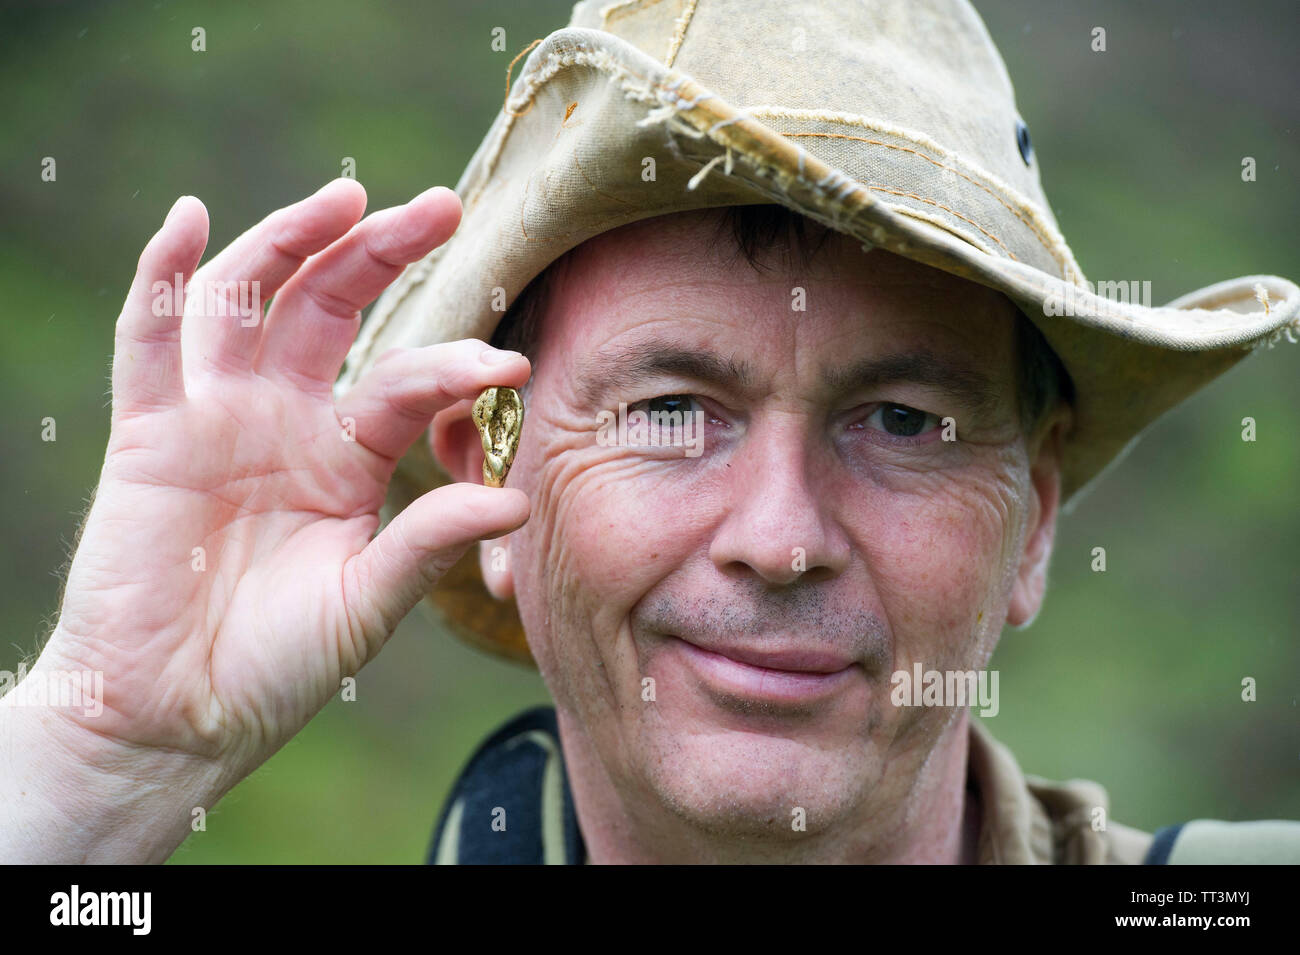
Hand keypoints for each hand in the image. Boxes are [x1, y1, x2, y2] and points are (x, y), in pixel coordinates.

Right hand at [3, 180, 529, 859]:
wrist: (176, 715)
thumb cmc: (277, 664)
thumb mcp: (366, 603)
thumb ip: (429, 542)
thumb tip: (518, 499)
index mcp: (347, 457)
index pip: (406, 384)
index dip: (453, 366)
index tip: (509, 366)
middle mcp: (287, 420)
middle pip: (334, 307)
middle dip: (383, 251)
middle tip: (443, 206)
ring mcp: (217, 418)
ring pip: (251, 301)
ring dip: (293, 241)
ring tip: (347, 196)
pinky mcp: (151, 433)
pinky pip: (150, 341)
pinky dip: (162, 277)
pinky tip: (191, 219)